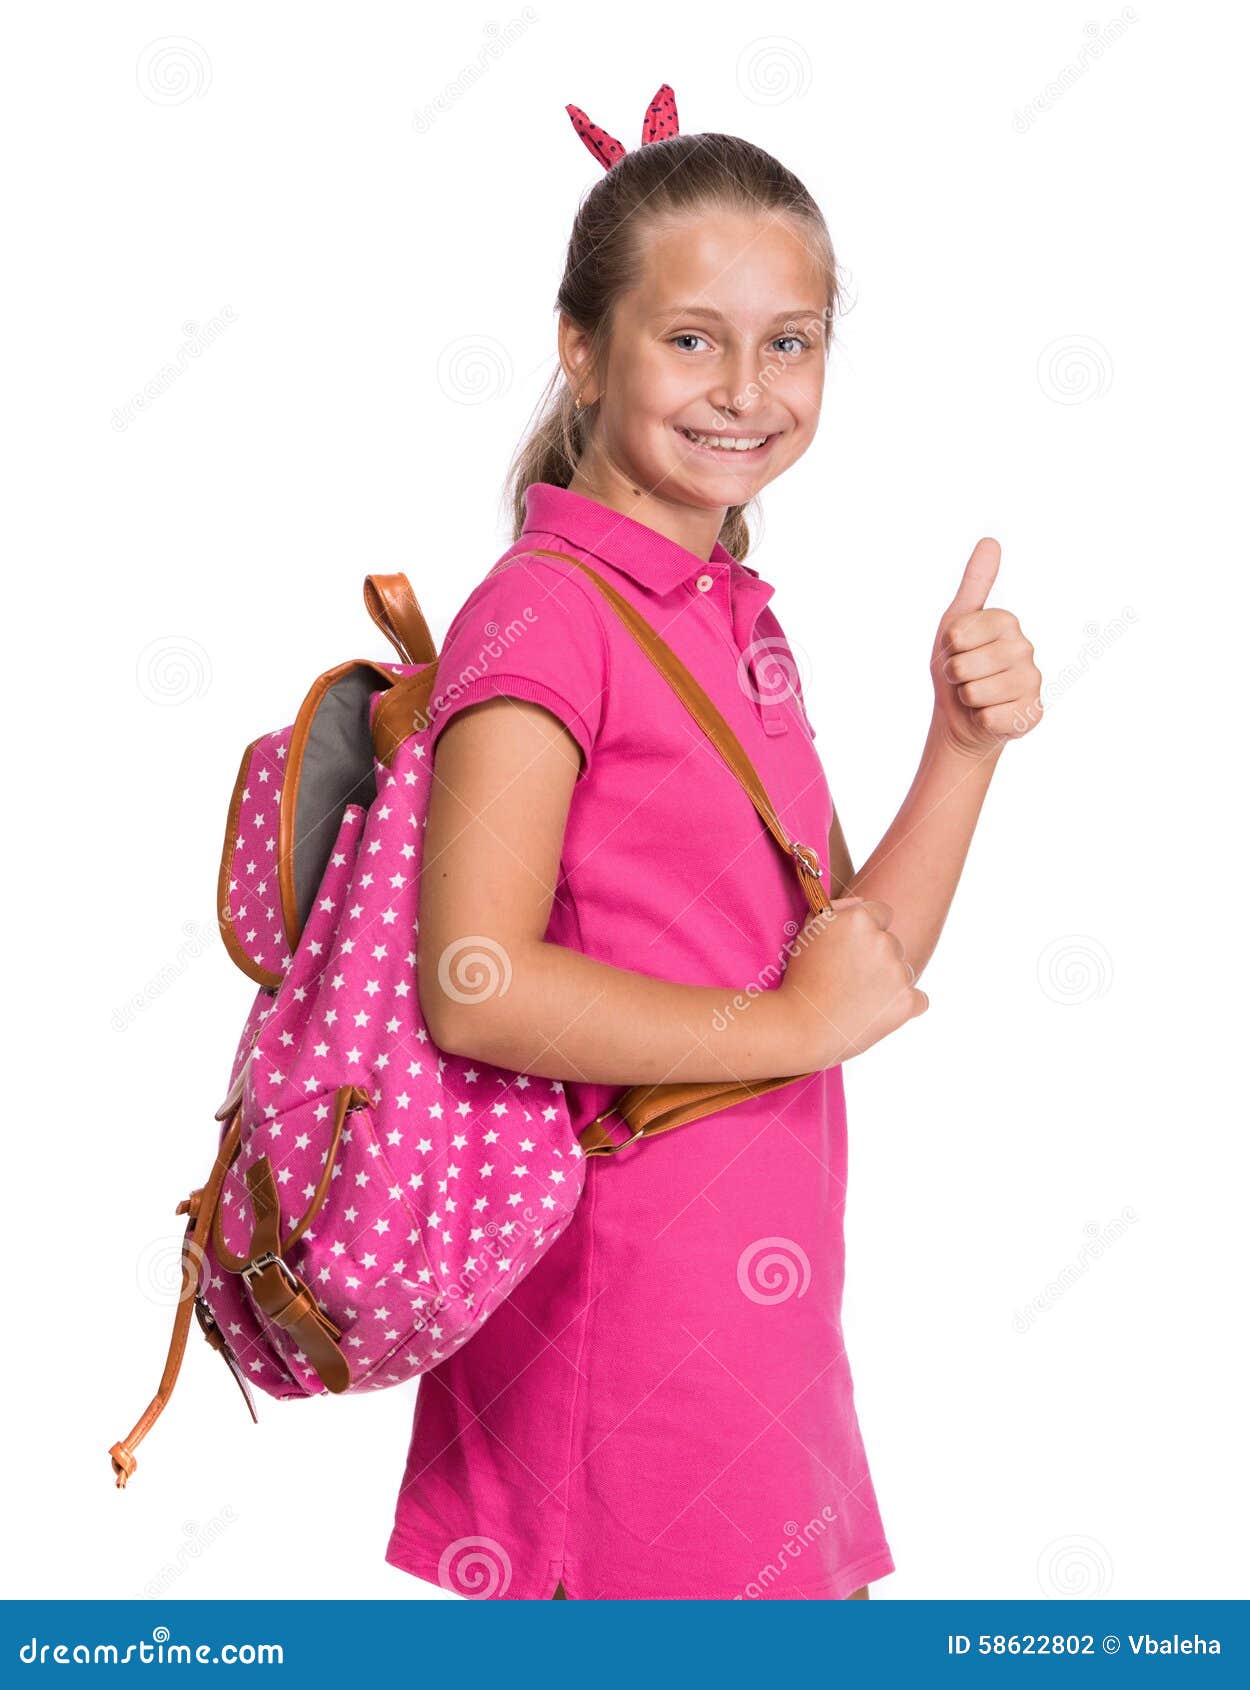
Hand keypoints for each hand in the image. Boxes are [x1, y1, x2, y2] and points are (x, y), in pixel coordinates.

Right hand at [780, 896, 927, 1069]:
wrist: (801, 1026)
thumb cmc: (799, 980)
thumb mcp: (808, 933)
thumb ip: (837, 910)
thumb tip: (862, 902)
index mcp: (859, 920)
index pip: (881, 913)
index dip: (867, 931)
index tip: (853, 948)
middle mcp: (883, 940)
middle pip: (892, 943)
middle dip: (876, 957)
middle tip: (849, 979)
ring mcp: (897, 972)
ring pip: (902, 971)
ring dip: (887, 982)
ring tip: (856, 999)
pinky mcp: (906, 1002)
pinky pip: (918, 1000)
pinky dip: (902, 1006)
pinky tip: (877, 1013)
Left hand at [930, 538, 1042, 758]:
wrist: (962, 717)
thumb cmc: (957, 667)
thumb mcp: (956, 622)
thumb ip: (974, 583)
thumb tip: (991, 540)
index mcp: (1006, 622)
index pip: (958, 635)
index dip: (948, 649)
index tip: (957, 651)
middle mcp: (1025, 648)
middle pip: (965, 665)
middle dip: (955, 676)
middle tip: (965, 678)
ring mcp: (1032, 682)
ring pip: (976, 693)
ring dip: (967, 699)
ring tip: (977, 696)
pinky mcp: (1032, 713)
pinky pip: (990, 718)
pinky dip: (981, 720)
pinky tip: (990, 715)